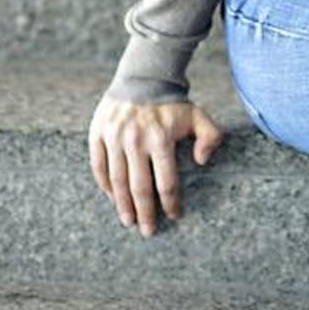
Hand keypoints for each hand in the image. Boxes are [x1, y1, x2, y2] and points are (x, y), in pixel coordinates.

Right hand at [88, 94, 222, 236]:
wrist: (143, 78)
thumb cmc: (174, 104)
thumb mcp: (199, 117)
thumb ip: (210, 138)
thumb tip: (202, 162)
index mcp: (160, 140)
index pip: (166, 182)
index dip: (171, 203)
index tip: (175, 216)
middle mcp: (135, 141)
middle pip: (139, 187)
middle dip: (145, 213)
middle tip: (148, 232)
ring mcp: (113, 138)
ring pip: (116, 180)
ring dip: (122, 204)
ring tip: (128, 221)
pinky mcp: (97, 133)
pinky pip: (98, 165)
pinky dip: (104, 184)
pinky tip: (112, 198)